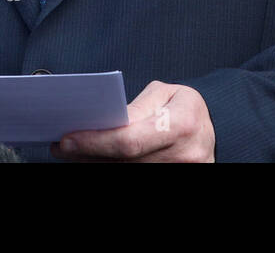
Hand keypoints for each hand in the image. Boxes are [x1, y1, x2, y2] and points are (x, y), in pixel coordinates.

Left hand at [51, 81, 214, 162]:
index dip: (95, 142)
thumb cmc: (187, 107)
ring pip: (124, 173)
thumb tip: (103, 122)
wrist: (214, 131)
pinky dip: (109, 167)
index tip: (67, 139)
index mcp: (182, 125)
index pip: (130, 141)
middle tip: (61, 146)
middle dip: (86, 154)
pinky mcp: (168, 181)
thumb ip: (137, 107)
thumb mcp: (167, 93)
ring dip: (93, 163)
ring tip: (72, 152)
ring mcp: (177, 174)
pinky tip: (92, 159)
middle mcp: (182, 156)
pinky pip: (132, 175)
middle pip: (122, 162)